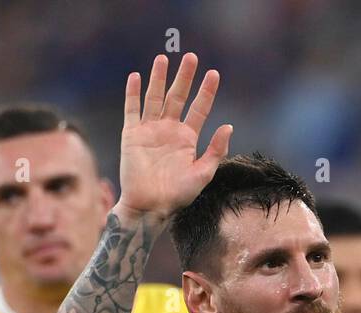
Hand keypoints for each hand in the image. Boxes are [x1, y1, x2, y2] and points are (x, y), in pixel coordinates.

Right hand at [118, 52, 233, 219]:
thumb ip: (215, 151)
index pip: (199, 109)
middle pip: (178, 97)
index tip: (214, 74)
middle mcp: (169, 130)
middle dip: (184, 77)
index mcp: (187, 138)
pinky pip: (132, 110)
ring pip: (155, 98)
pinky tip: (136, 77)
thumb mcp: (202, 174)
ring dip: (159, 78)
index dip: (206, 92)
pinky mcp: (132, 135)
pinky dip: (133, 93)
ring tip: (163, 59)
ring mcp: (150, 131)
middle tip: (191, 57)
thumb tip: (228, 126)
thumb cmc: (178, 195)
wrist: (150, 207)